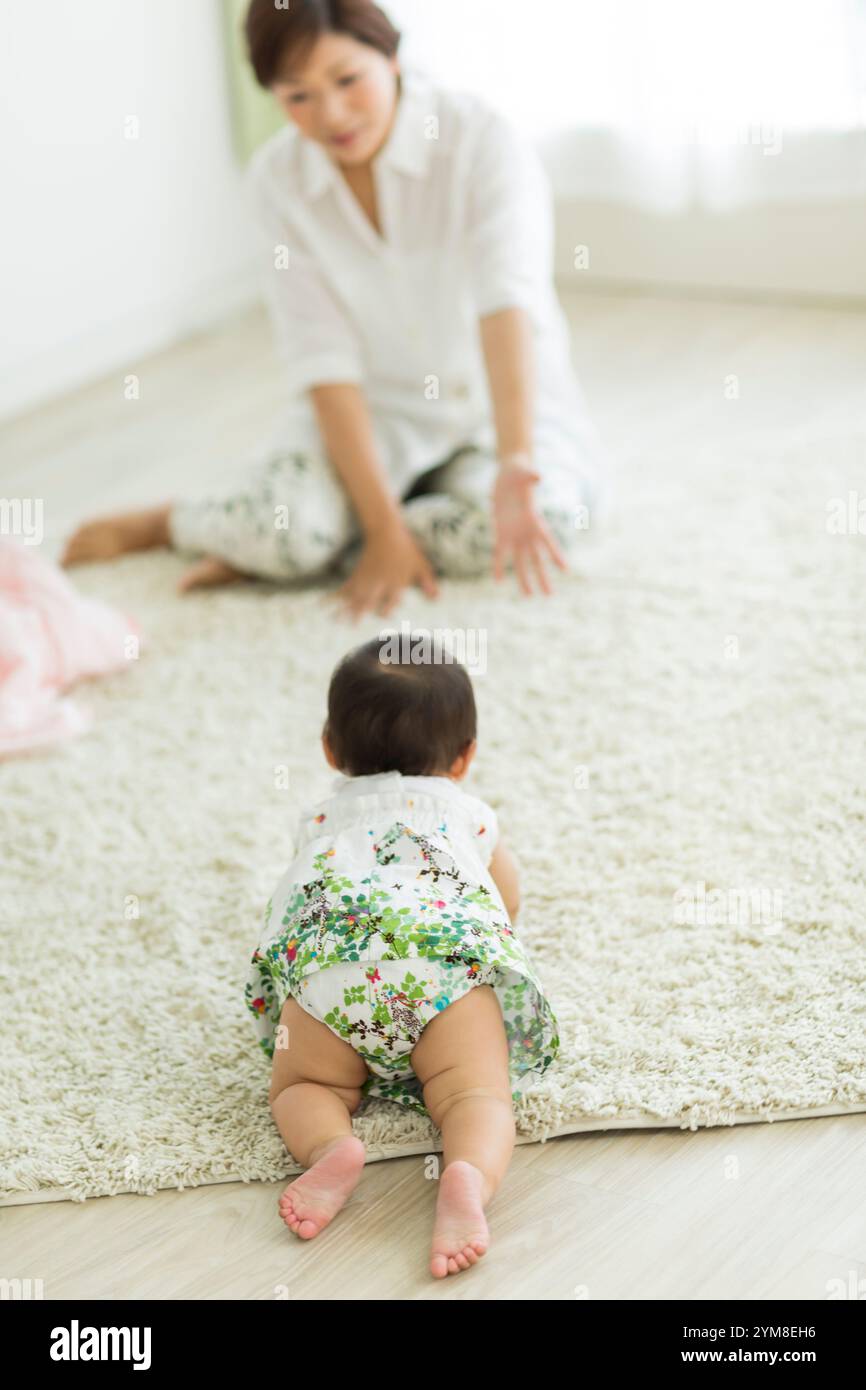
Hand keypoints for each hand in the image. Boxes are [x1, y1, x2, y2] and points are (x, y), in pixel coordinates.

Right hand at [326, 521, 438, 620]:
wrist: (386, 530)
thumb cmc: (406, 550)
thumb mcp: (421, 565)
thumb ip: (428, 582)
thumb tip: (437, 598)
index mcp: (396, 581)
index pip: (392, 597)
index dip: (388, 605)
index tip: (383, 614)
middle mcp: (379, 582)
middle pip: (369, 598)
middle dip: (360, 610)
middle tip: (352, 624)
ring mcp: (365, 579)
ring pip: (353, 596)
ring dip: (344, 608)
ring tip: (334, 620)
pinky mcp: (356, 576)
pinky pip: (343, 588)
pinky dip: (333, 597)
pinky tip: (322, 605)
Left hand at [492, 459, 567, 594]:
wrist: (508, 474)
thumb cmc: (519, 472)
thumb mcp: (524, 472)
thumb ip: (531, 476)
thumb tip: (538, 477)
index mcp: (534, 519)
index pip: (548, 541)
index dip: (556, 554)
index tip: (565, 569)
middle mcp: (527, 531)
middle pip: (536, 558)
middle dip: (542, 576)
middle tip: (549, 595)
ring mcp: (514, 534)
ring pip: (520, 561)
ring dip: (524, 578)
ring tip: (528, 596)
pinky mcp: (501, 532)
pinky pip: (499, 553)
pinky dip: (499, 565)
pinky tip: (498, 580)